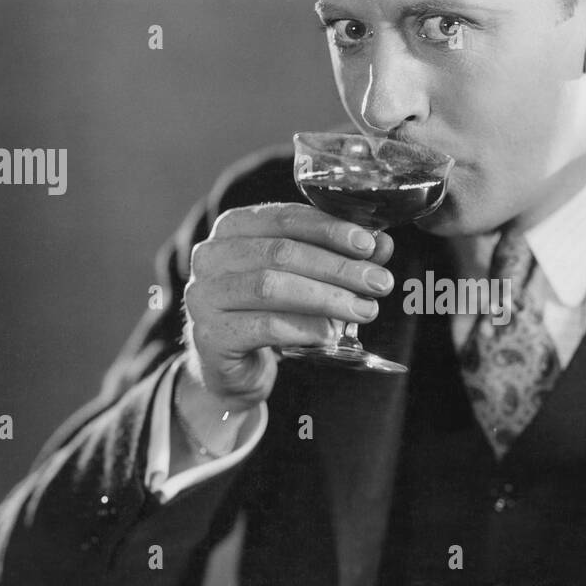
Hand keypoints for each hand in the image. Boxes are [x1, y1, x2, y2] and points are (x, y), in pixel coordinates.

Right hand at [181, 203, 394, 407]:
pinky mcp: (210, 335)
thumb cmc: (269, 313)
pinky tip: (330, 335)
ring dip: (327, 298)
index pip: (285, 217)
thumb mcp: (305, 281)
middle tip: (379, 283)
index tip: (370, 244)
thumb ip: (339, 259)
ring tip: (365, 310)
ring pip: (272, 287)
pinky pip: (265, 326)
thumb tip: (382, 245)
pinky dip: (304, 329)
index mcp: (233, 228)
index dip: (331, 229)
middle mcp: (211, 256)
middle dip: (338, 267)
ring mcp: (204, 295)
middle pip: (282, 252)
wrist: (231, 368)